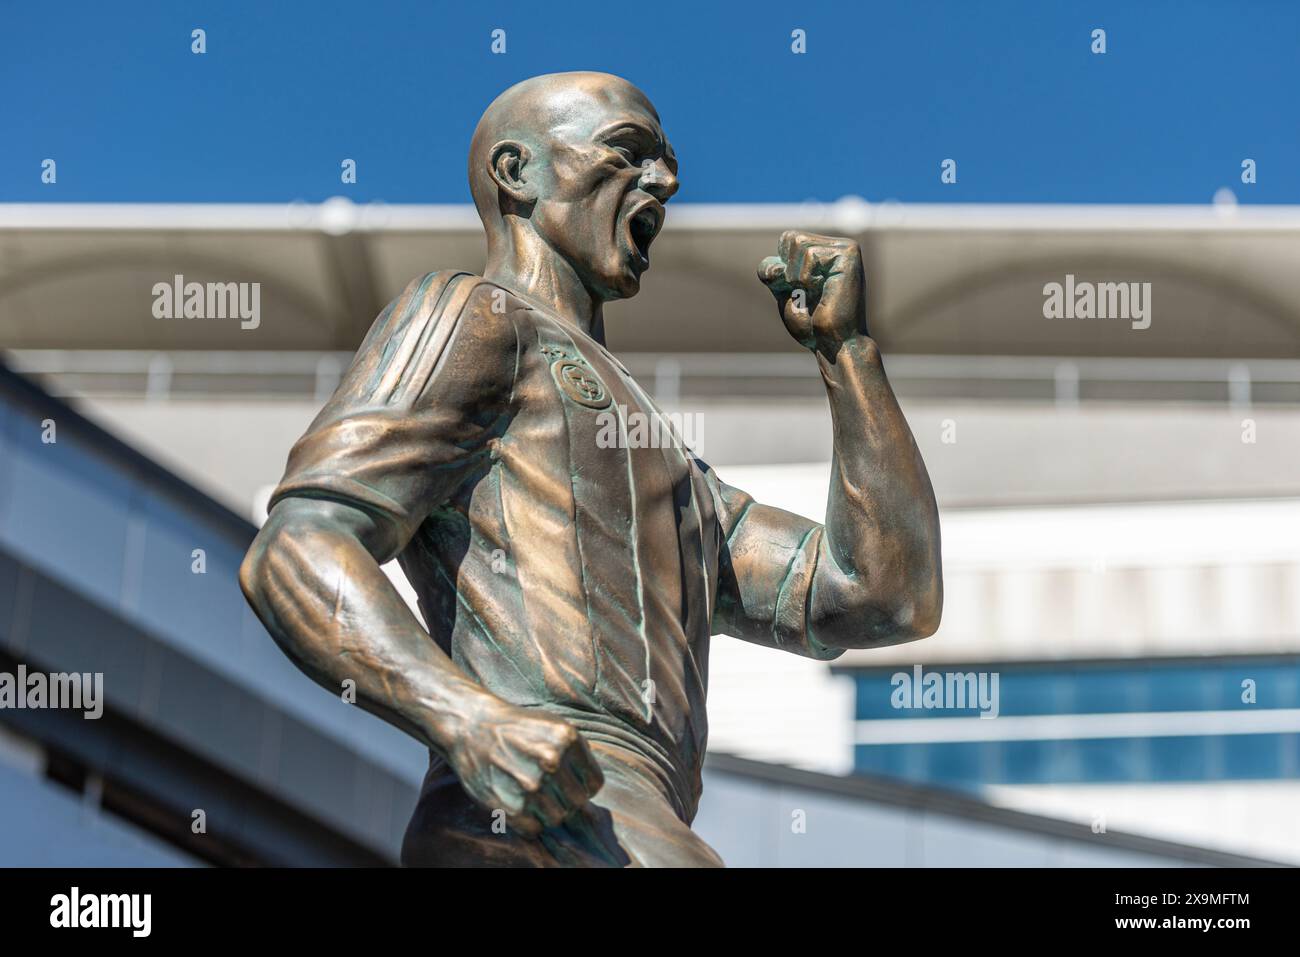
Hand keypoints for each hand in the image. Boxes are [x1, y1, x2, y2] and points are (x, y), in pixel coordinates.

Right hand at [447, 696, 603, 836]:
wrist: (472, 727)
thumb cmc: (517, 728)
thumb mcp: (554, 725)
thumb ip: (577, 753)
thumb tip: (591, 785)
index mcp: (567, 739)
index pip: (594, 784)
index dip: (582, 785)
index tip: (567, 782)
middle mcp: (551, 761)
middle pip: (576, 804)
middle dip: (565, 799)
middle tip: (547, 790)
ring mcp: (530, 785)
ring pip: (556, 819)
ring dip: (546, 811)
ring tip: (531, 794)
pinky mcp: (510, 805)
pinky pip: (533, 829)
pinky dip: (527, 821)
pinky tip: (517, 801)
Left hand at [758, 230, 867, 354]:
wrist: (832, 344)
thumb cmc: (811, 323)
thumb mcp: (783, 292)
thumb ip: (773, 272)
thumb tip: (775, 267)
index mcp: (824, 252)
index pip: (787, 239)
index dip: (782, 268)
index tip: (798, 291)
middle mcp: (836, 246)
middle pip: (790, 237)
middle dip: (787, 270)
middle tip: (806, 293)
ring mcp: (845, 248)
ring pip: (798, 243)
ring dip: (796, 276)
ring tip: (815, 293)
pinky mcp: (849, 256)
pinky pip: (810, 254)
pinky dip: (805, 277)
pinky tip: (822, 291)